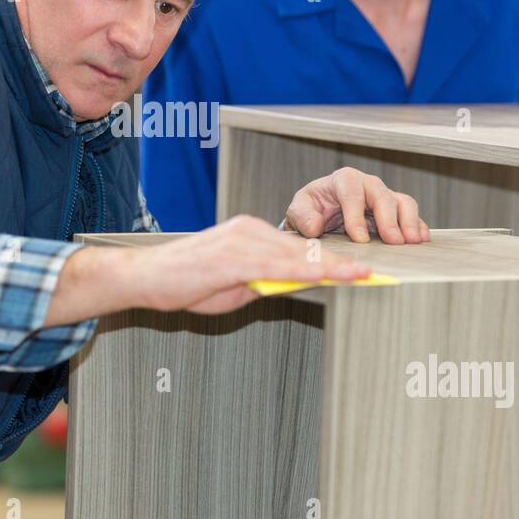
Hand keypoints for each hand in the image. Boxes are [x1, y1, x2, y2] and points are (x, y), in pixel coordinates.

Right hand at [130, 215, 373, 314]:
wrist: (145, 278)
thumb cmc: (184, 282)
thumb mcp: (232, 285)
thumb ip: (262, 282)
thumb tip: (293, 288)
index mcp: (249, 234)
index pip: (299, 249)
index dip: (331, 260)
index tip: (359, 271)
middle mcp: (249, 230)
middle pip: (304, 249)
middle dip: (339, 263)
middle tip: (372, 273)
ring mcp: (241, 241)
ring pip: (296, 255)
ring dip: (330, 267)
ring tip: (360, 276)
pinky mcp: (232, 257)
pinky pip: (277, 266)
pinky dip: (305, 271)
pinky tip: (326, 276)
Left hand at [283, 167, 428, 244]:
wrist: (321, 212)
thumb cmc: (312, 207)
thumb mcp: (299, 209)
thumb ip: (303, 216)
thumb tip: (314, 227)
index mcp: (343, 180)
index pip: (352, 193)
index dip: (356, 215)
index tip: (359, 238)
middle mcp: (367, 184)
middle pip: (382, 196)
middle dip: (389, 219)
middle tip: (393, 241)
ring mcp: (383, 196)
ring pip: (402, 202)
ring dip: (409, 221)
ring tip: (412, 241)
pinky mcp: (394, 210)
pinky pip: (410, 214)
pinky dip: (418, 225)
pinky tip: (421, 239)